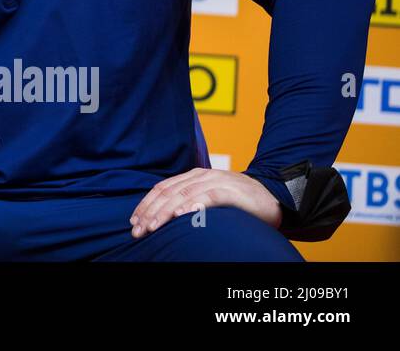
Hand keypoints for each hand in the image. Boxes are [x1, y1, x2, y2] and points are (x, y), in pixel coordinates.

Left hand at [129, 167, 282, 237]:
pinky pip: (210, 196)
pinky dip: (194, 204)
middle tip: (138, 230)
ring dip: (166, 212)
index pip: (162, 189)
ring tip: (153, 226)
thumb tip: (162, 216)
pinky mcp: (231, 190)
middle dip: (150, 212)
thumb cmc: (237, 202)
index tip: (134, 221)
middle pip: (168, 193)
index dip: (146, 204)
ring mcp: (216, 181)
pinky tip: (182, 214)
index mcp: (191, 176)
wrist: (272, 197)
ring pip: (184, 194)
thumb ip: (188, 201)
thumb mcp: (208, 198)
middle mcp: (200, 176)